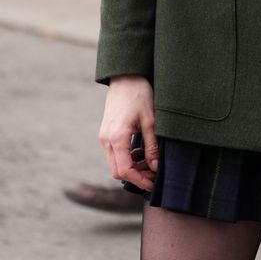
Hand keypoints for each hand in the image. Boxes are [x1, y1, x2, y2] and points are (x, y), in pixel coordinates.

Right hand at [99, 76, 157, 191]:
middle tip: (153, 174)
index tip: (153, 184)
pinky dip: (126, 158)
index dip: (139, 180)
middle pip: (117, 171)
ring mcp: (104, 136)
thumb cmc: (139, 94)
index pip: (125, 170)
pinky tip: (140, 151)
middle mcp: (106, 139)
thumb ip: (152, 146)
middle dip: (135, 176)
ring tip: (149, 162)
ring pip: (114, 163)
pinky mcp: (106, 132)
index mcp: (117, 137)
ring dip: (130, 168)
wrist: (125, 76)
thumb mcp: (150, 120)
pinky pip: (113, 153)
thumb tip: (156, 167)